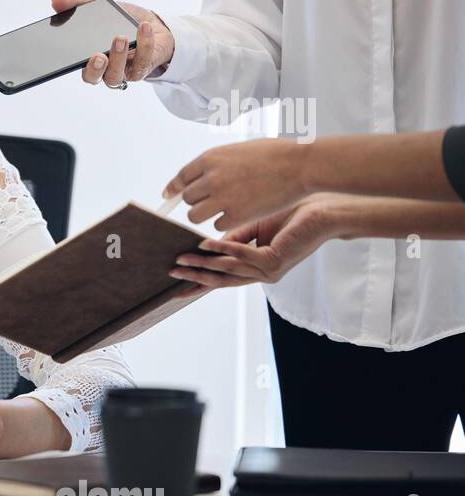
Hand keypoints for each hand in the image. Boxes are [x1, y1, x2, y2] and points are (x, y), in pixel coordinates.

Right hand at [50, 0, 174, 86]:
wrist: (153, 25)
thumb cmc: (123, 22)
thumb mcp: (100, 8)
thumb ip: (78, 3)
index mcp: (89, 57)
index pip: (76, 66)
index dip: (70, 65)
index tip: (69, 54)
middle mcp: (105, 69)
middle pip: (95, 78)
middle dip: (95, 69)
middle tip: (98, 56)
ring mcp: (124, 70)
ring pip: (116, 75)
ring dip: (118, 57)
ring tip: (121, 38)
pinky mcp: (143, 67)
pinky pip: (143, 60)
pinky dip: (144, 43)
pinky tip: (143, 27)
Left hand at [163, 138, 311, 230]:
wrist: (300, 165)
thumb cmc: (274, 154)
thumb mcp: (237, 150)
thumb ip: (216, 164)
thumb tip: (198, 176)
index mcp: (210, 158)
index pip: (182, 177)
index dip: (175, 188)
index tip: (169, 196)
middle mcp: (211, 178)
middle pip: (188, 199)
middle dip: (198, 201)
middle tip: (214, 201)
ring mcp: (222, 198)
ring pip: (195, 216)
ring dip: (206, 215)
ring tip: (224, 209)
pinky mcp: (236, 215)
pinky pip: (217, 226)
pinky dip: (226, 223)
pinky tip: (241, 214)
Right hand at [167, 195, 341, 289]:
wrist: (324, 211)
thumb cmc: (293, 215)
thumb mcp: (255, 227)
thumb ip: (234, 238)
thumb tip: (209, 243)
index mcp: (257, 268)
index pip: (223, 278)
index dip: (200, 280)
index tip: (178, 284)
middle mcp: (262, 275)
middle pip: (221, 279)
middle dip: (195, 276)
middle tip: (172, 272)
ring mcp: (269, 271)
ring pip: (227, 270)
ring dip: (202, 264)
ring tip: (181, 259)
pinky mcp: (275, 261)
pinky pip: (241, 255)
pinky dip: (222, 249)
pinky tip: (205, 243)